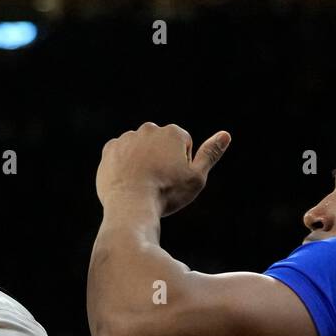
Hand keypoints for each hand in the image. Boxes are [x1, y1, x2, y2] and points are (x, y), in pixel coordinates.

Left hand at [96, 123, 230, 216]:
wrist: (131, 206)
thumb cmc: (166, 194)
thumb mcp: (196, 178)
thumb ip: (210, 154)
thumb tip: (225, 135)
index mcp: (173, 132)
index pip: (182, 145)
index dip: (180, 165)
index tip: (173, 179)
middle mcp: (149, 129)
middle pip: (160, 145)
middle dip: (160, 159)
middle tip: (157, 182)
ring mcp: (127, 138)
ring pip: (139, 150)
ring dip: (141, 162)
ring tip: (141, 184)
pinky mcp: (110, 149)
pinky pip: (120, 155)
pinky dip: (123, 166)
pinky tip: (127, 181)